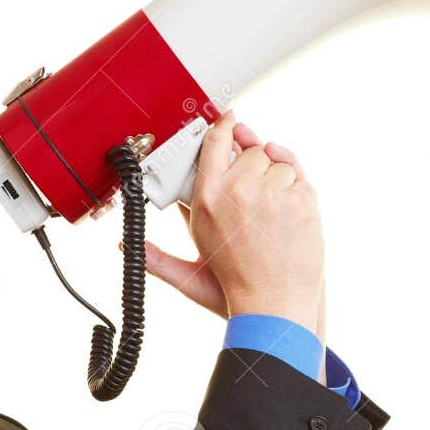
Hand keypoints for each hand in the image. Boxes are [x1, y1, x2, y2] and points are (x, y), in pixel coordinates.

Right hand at [143, 115, 324, 339]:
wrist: (276, 310)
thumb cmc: (235, 293)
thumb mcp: (189, 275)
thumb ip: (158, 258)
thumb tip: (128, 246)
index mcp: (208, 199)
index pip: (215, 142)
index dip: (223, 126)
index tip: (228, 119)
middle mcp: (239, 190)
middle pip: (251, 150)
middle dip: (253, 166)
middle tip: (252, 193)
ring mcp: (273, 193)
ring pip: (278, 162)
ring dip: (277, 177)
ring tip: (270, 210)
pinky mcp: (301, 200)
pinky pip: (300, 176)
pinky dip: (296, 187)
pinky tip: (287, 206)